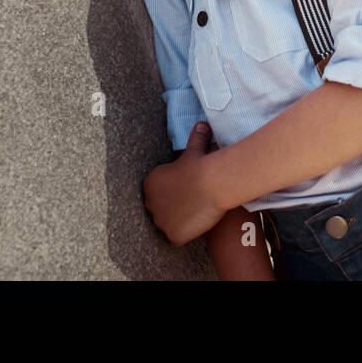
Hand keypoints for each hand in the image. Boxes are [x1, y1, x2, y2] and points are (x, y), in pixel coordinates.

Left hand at [143, 122, 226, 246]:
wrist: (211, 182)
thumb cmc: (201, 164)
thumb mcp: (195, 148)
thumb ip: (195, 138)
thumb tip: (201, 125)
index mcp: (150, 183)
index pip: (157, 192)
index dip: (172, 191)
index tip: (185, 188)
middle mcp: (150, 204)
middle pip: (159, 209)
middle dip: (172, 206)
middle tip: (190, 201)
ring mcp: (160, 222)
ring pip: (167, 224)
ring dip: (178, 220)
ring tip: (194, 213)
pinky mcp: (172, 235)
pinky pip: (177, 237)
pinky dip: (185, 233)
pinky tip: (196, 223)